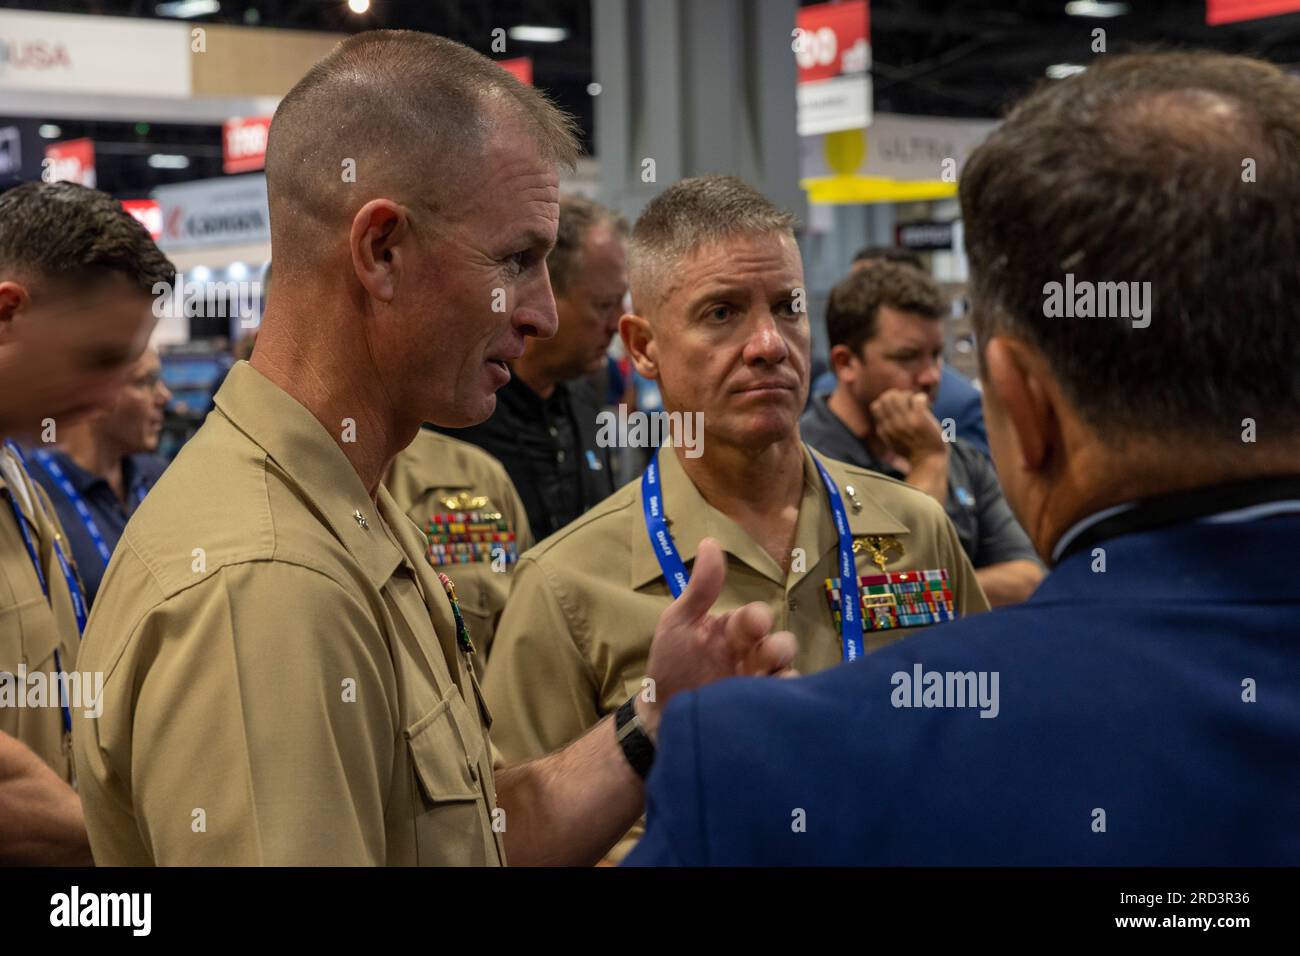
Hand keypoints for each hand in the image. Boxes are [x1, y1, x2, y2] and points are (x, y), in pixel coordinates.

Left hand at [637, 538, 796, 737]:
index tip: (754, 624)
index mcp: (736, 630)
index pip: (757, 617)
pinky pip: (783, 707)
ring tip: (772, 685)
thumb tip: (711, 541)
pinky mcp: (760, 712)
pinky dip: (781, 705)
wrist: (661, 713)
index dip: (758, 619)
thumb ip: (700, 589)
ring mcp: (759, 684)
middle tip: (766, 656)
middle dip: (779, 648)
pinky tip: (768, 706)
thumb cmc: (671, 662)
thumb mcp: (679, 622)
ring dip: (785, 677)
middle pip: (782, 645)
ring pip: (789, 675)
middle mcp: (754, 655)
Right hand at [870, 389, 947, 463]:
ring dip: (911, 397)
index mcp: (883, 429)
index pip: (876, 405)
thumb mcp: (892, 441)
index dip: (887, 402)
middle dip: (899, 396)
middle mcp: (891, 425)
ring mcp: (905, 422)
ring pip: (900, 395)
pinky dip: (923, 399)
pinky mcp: (919, 420)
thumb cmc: (913, 451)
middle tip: (910, 404)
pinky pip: (917, 398)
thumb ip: (888, 427)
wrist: (928, 462)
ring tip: (918, 405)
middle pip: (887, 397)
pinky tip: (928, 407)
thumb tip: (886, 411)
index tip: (899, 408)